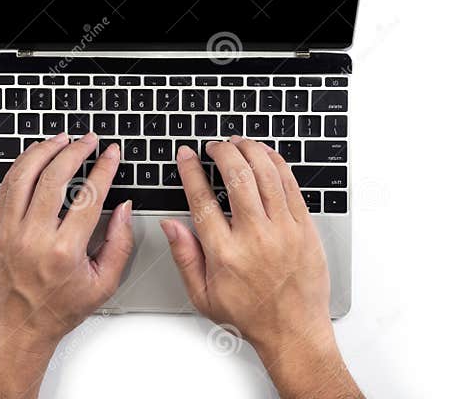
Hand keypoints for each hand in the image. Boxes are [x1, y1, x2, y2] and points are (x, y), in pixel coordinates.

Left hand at [0, 132, 132, 398]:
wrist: (17, 329)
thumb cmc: (58, 309)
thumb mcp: (104, 284)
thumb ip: (121, 243)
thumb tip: (124, 208)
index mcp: (64, 252)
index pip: (88, 196)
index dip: (103, 168)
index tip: (111, 153)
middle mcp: (33, 238)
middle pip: (54, 177)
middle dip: (75, 150)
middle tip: (88, 140)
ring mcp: (9, 231)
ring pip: (25, 175)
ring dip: (45, 150)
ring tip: (61, 140)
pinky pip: (7, 186)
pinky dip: (23, 165)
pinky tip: (36, 156)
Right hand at [161, 136, 360, 397]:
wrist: (294, 331)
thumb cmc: (250, 315)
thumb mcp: (203, 295)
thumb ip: (185, 256)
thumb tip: (170, 225)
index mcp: (226, 254)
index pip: (203, 200)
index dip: (191, 171)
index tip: (187, 156)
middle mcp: (255, 237)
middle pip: (237, 176)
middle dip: (222, 152)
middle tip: (214, 146)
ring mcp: (284, 230)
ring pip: (267, 174)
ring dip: (250, 150)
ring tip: (238, 143)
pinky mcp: (305, 228)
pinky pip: (291, 185)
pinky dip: (276, 163)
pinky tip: (265, 155)